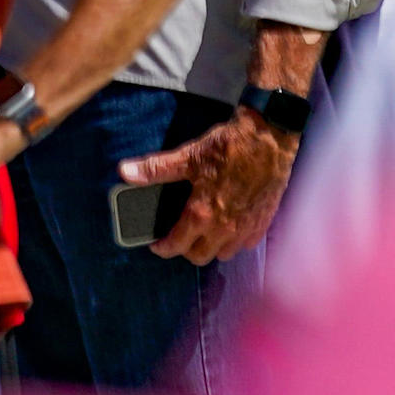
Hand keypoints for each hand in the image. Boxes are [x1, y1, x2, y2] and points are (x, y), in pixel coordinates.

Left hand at [120, 112, 298, 265]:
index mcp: (202, 214)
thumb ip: (156, 169)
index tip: (157, 244)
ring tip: (205, 232)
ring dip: (212, 247)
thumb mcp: (189, 156)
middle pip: (199, 256)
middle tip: (180, 235)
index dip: (163, 248)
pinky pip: (246, 245)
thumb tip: (125, 171)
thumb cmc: (230, 146)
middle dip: (186, 249)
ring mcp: (245, 228)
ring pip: (223, 254)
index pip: (176, 246)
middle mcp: (224, 228)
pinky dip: (236, 241)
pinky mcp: (263, 222)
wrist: (269, 138)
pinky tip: (232, 225)